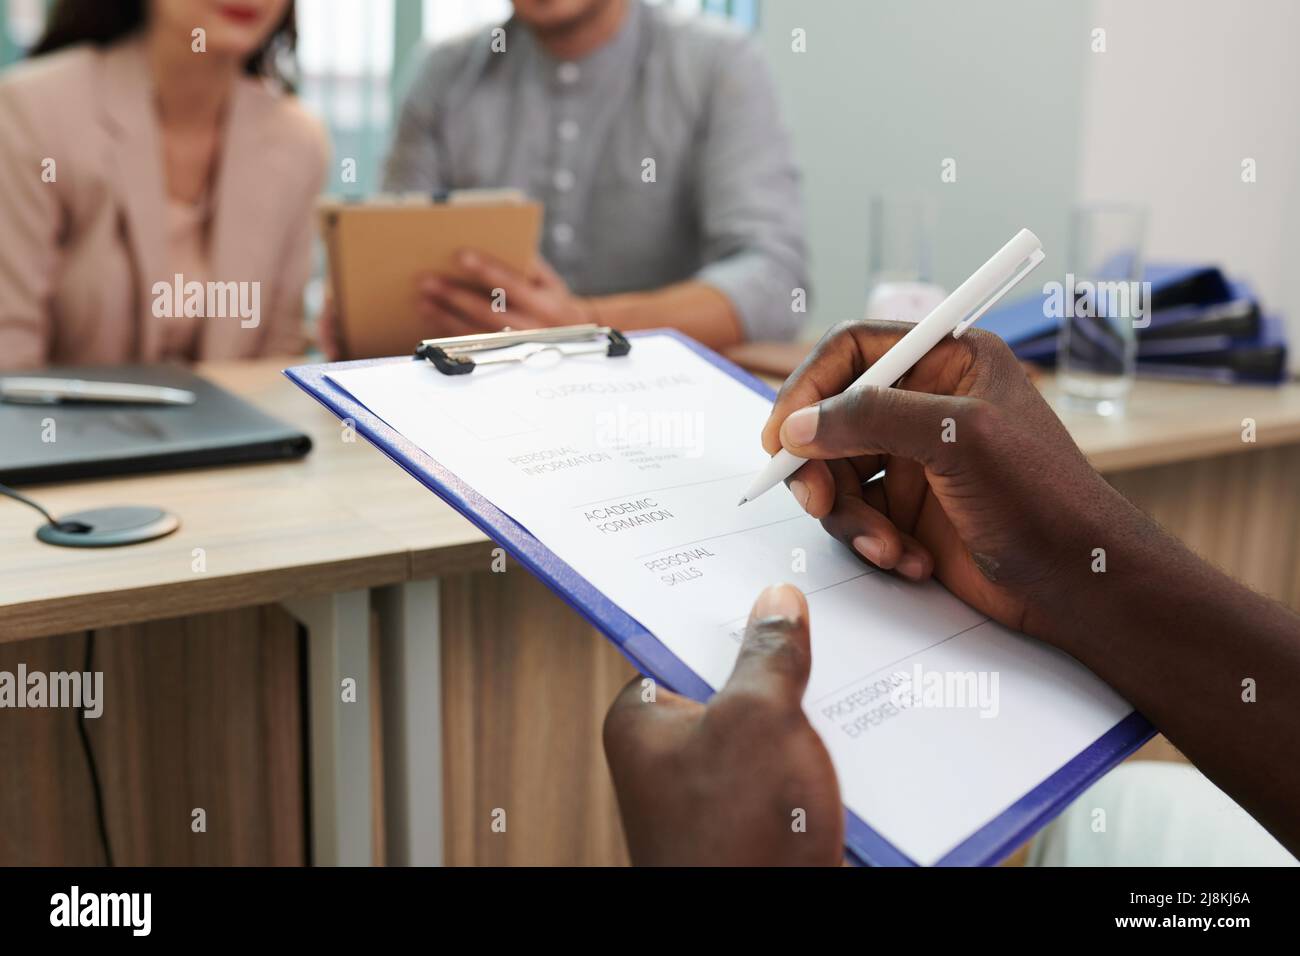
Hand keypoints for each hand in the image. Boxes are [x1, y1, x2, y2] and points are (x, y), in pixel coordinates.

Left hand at [415, 251, 593, 334]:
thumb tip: (493, 246)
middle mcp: (533, 331)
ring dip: (445, 316)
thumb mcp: (549, 281)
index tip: (459, 255)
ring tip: (422, 299)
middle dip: (455, 295)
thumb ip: (527, 263)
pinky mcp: (503, 358)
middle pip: (487, 311)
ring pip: (475, 332)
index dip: (486, 270)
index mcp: (548, 306)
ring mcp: (517, 349)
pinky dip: (449, 331)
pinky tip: (433, 316)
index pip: (512, 285)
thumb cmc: (552, 300)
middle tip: (427, 279)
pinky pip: (472, 346)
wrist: (569, 337)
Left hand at [603, 585, 842, 865]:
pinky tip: (862, 729)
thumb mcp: (758, 721)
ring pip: (769, 722)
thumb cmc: (737, 837)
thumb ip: (767, 654)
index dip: (733, 607)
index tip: (774, 572)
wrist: (765, 942)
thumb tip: (777, 602)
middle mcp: (670, 751)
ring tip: (857, 672)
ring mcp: (714, 788)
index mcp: (644, 717)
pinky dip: (822, 751)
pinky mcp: (754, 818)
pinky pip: (790, 765)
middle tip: (830, 619)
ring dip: (811, 707)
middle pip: (733, 677)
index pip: (684, 637)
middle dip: (782, 658)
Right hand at [762, 321, 1136, 638]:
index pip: (851, 350)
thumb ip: (871, 418)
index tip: (782, 434)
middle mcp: (925, 403)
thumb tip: (797, 425)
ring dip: (849, 515)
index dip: (808, 387)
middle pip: (830, 416)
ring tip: (887, 546)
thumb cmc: (1043, 499)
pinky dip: (870, 540)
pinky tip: (910, 560)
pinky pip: (854, 515)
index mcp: (948, 360)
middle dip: (818, 464)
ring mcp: (913, 458)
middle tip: (816, 502)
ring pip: (834, 472)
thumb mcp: (958, 440)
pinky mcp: (907, 509)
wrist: (1078, 585)